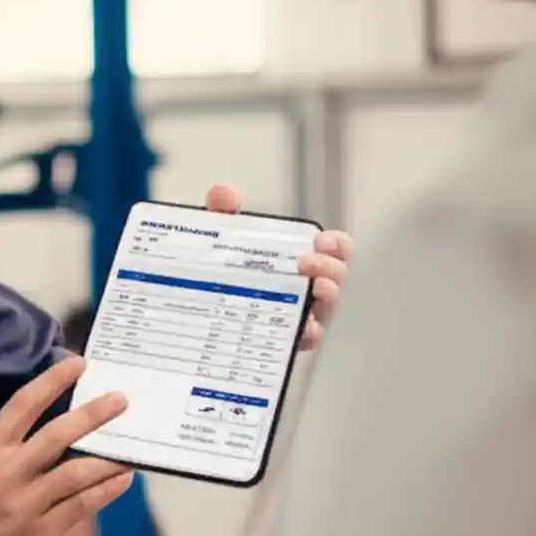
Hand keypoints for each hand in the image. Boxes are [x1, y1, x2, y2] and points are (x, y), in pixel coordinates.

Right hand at [0, 356, 133, 535]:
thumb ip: (13, 446)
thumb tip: (58, 427)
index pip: (23, 404)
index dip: (52, 381)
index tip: (77, 365)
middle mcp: (7, 471)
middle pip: (58, 434)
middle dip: (93, 413)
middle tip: (120, 400)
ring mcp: (25, 502)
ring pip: (77, 472)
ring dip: (109, 458)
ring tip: (131, 449)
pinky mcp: (40, 531)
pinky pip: (82, 505)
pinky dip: (106, 489)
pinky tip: (121, 479)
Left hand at [204, 184, 353, 350]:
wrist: (197, 314)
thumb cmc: (220, 273)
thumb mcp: (218, 241)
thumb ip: (221, 215)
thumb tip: (223, 192)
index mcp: (298, 261)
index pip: (334, 251)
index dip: (337, 245)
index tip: (320, 242)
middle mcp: (305, 289)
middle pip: (338, 278)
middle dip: (330, 267)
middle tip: (304, 263)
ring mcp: (298, 317)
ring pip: (329, 310)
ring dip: (329, 297)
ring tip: (316, 289)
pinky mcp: (286, 343)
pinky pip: (308, 341)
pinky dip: (311, 333)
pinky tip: (305, 328)